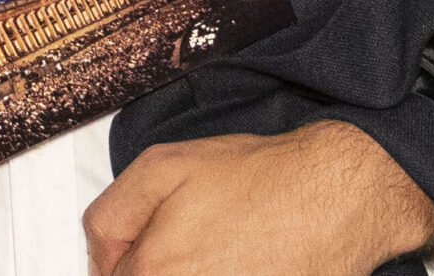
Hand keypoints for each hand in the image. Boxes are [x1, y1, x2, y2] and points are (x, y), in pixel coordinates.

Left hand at [85, 121, 433, 275]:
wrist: (333, 199)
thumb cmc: (253, 178)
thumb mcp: (160, 167)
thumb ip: (111, 216)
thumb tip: (100, 259)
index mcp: (154, 270)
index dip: (116, 262)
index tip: (140, 245)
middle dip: (147, 271)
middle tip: (183, 245)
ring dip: (185, 273)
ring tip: (215, 253)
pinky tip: (239, 262)